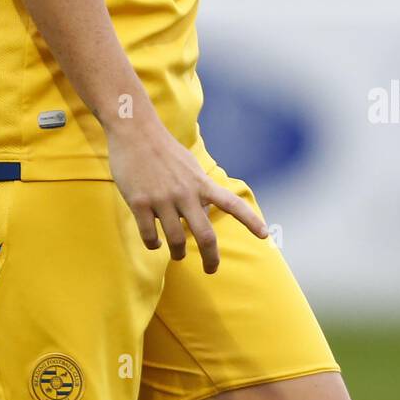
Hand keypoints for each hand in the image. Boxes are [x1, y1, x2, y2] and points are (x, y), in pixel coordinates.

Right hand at [106, 119, 267, 272]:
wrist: (135, 130)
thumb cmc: (163, 149)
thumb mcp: (189, 166)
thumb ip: (199, 188)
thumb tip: (205, 211)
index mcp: (200, 183)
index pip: (231, 203)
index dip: (250, 220)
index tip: (265, 235)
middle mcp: (185, 192)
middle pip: (205, 235)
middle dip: (211, 258)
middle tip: (211, 269)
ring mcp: (162, 198)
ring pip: (176, 240)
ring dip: (178, 253)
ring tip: (178, 254)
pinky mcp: (139, 202)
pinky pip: (149, 236)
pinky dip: (153, 244)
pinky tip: (154, 243)